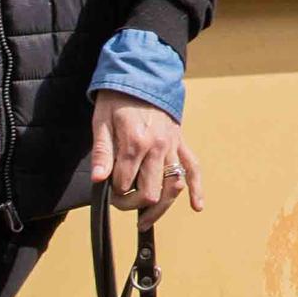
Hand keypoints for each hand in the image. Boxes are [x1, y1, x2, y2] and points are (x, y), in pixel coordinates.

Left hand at [90, 92, 201, 216]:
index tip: (107, 193)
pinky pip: (193, 167)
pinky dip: (197, 188)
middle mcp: (157, 147)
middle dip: (134, 205)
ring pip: (173, 186)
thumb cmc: (117, 99)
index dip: (114, 194)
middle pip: (151, 192)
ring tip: (146, 222)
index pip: (125, 184)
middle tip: (122, 205)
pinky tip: (196, 206)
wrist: (141, 74)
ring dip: (162, 207)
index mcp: (135, 142)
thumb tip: (100, 180)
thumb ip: (102, 152)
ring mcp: (172, 146)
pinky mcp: (180, 143)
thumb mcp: (101, 122)